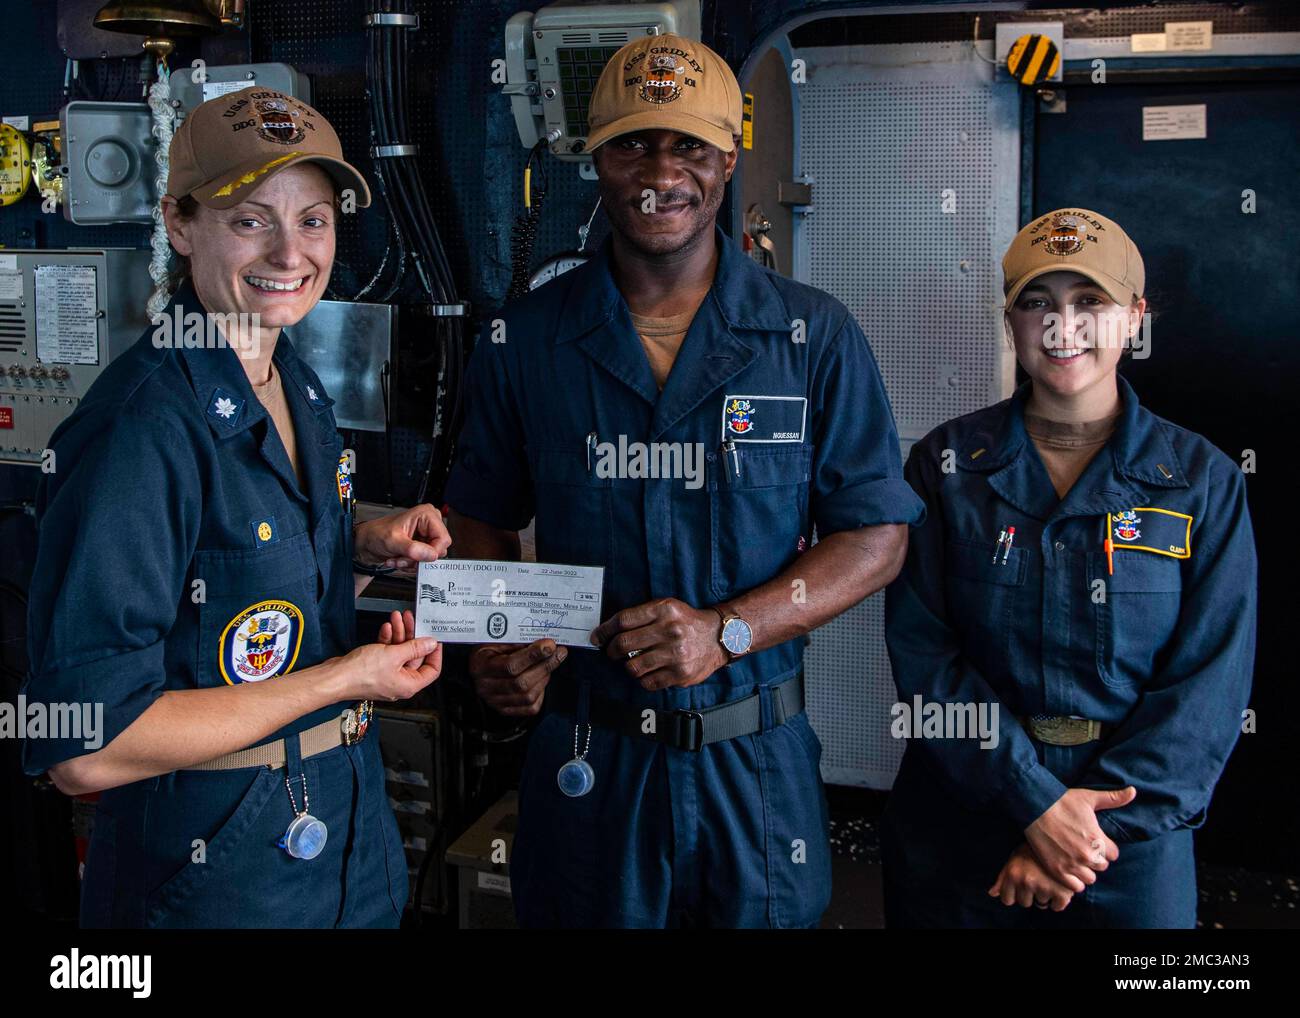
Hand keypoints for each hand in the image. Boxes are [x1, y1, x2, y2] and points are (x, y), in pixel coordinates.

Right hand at [336, 613, 440, 701]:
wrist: (334, 676)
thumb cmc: (360, 674)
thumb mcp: (394, 655)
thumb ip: (415, 648)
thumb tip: (431, 644)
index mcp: (408, 685)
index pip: (431, 670)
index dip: (435, 654)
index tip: (435, 638)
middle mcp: (399, 682)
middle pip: (414, 656)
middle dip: (412, 635)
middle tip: (411, 619)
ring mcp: (387, 674)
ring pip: (399, 651)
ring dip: (399, 633)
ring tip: (397, 617)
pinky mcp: (375, 668)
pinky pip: (387, 652)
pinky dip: (387, 640)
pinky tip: (386, 628)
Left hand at [355, 504, 451, 570]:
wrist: (366, 541)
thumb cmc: (376, 533)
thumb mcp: (392, 541)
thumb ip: (412, 549)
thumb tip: (432, 555)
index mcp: (426, 515)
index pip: (444, 539)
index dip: (432, 552)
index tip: (416, 558)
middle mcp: (430, 524)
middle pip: (438, 550)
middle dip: (419, 558)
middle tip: (402, 558)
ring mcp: (427, 535)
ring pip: (431, 558)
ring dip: (413, 563)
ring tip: (398, 558)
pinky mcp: (422, 545)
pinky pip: (424, 561)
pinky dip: (411, 564)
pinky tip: (400, 559)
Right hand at [469, 639, 567, 716]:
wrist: (477, 667)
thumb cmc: (488, 651)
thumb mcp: (496, 640)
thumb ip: (517, 643)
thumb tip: (544, 644)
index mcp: (481, 666)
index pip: (510, 665)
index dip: (533, 656)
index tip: (550, 645)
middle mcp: (485, 687)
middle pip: (521, 683)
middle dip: (545, 666)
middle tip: (560, 653)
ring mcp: (495, 701)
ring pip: (528, 696)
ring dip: (544, 679)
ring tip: (549, 664)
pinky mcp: (504, 710)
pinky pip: (530, 708)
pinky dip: (541, 694)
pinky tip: (542, 680)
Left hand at [590, 598, 727, 690]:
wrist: (718, 637)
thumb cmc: (687, 622)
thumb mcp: (668, 608)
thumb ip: (642, 616)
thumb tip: (609, 631)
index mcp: (663, 610)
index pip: (623, 620)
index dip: (605, 630)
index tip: (597, 637)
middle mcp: (669, 630)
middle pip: (623, 644)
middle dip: (611, 651)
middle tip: (612, 652)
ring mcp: (675, 654)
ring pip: (632, 666)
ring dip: (628, 666)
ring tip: (634, 662)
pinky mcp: (680, 674)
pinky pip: (648, 682)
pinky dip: (643, 679)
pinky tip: (649, 671)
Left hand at [988, 843, 1075, 910]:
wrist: (1059, 836)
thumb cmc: (1034, 848)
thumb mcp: (1015, 857)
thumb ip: (1003, 877)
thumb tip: (992, 893)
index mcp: (1012, 874)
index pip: (1007, 900)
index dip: (1014, 894)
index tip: (1021, 887)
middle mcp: (1026, 881)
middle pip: (1024, 902)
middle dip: (1030, 894)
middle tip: (1037, 878)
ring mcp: (1043, 887)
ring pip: (1041, 904)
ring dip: (1045, 895)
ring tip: (1048, 878)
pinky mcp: (1061, 892)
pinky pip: (1057, 907)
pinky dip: (1059, 900)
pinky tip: (1059, 886)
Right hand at [1025, 786, 1134, 890]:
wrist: (1035, 806)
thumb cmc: (1063, 801)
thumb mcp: (1089, 797)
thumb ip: (1113, 798)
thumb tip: (1133, 791)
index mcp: (1097, 839)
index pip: (1114, 855)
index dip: (1106, 848)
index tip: (1095, 841)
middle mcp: (1087, 855)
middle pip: (1102, 866)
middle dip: (1095, 859)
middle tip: (1083, 848)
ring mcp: (1071, 864)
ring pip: (1090, 878)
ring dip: (1085, 871)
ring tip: (1076, 859)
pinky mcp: (1057, 870)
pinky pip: (1075, 887)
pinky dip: (1074, 881)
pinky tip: (1068, 868)